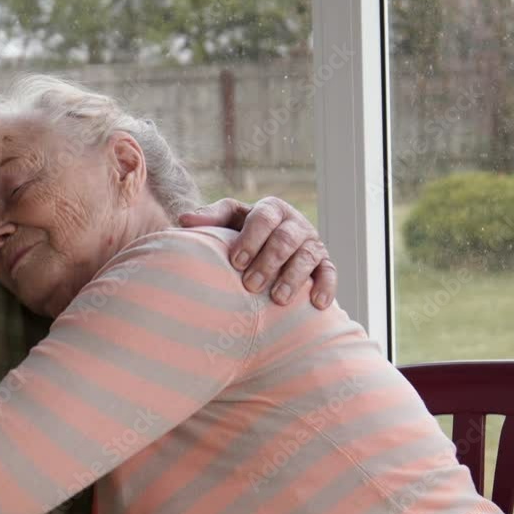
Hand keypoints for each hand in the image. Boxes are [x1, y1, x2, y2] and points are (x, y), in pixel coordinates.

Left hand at [179, 197, 336, 308]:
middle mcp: (294, 224)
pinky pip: (330, 273)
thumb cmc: (243, 235)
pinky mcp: (325, 264)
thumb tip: (183, 220)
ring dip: (294, 277)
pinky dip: (326, 287)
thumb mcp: (228, 223)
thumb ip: (210, 218)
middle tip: (251, 284)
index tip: (235, 261)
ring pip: (308, 256)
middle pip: (286, 238)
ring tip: (278, 298)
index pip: (264, 217)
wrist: (268, 250)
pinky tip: (316, 304)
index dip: (251, 238)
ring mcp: (312, 244)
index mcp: (271, 209)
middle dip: (269, 261)